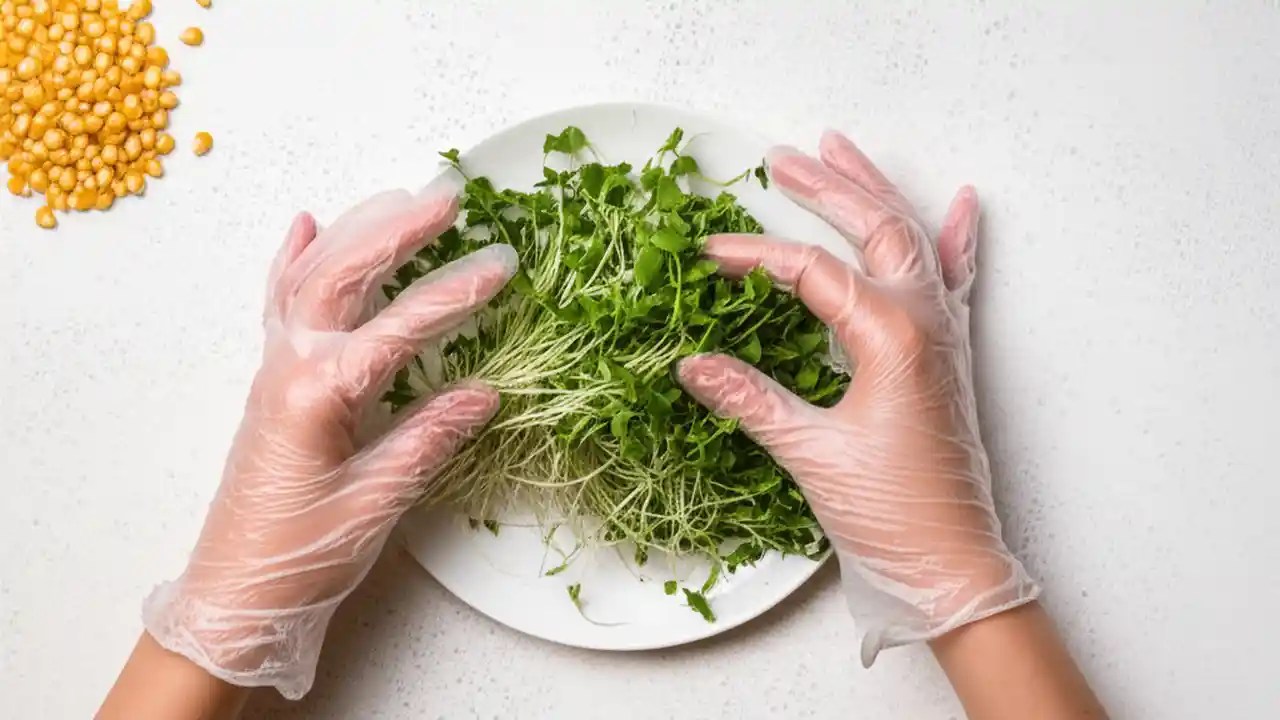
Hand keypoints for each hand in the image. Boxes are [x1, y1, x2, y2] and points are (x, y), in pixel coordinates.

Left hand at [140, 188, 516, 698]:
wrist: (234, 597)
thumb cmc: (301, 557)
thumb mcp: (378, 503)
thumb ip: (429, 439)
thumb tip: (486, 392)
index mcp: (318, 395)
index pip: (397, 329)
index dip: (452, 296)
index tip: (501, 266)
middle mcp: (289, 368)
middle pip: (342, 276)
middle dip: (396, 230)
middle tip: (447, 197)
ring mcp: (275, 370)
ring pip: (309, 277)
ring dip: (355, 232)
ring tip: (398, 198)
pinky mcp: (273, 383)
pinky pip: (279, 302)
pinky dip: (292, 258)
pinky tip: (305, 225)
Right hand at [677, 132, 1038, 664]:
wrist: (952, 563)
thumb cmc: (890, 515)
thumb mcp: (810, 453)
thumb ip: (751, 399)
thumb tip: (692, 364)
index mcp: (891, 335)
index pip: (811, 272)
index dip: (753, 257)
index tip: (707, 256)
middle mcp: (926, 321)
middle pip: (874, 228)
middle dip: (827, 187)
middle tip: (782, 158)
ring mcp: (944, 335)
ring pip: (912, 239)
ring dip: (875, 193)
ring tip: (841, 151)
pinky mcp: (949, 356)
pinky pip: (956, 279)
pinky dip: (956, 237)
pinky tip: (963, 203)